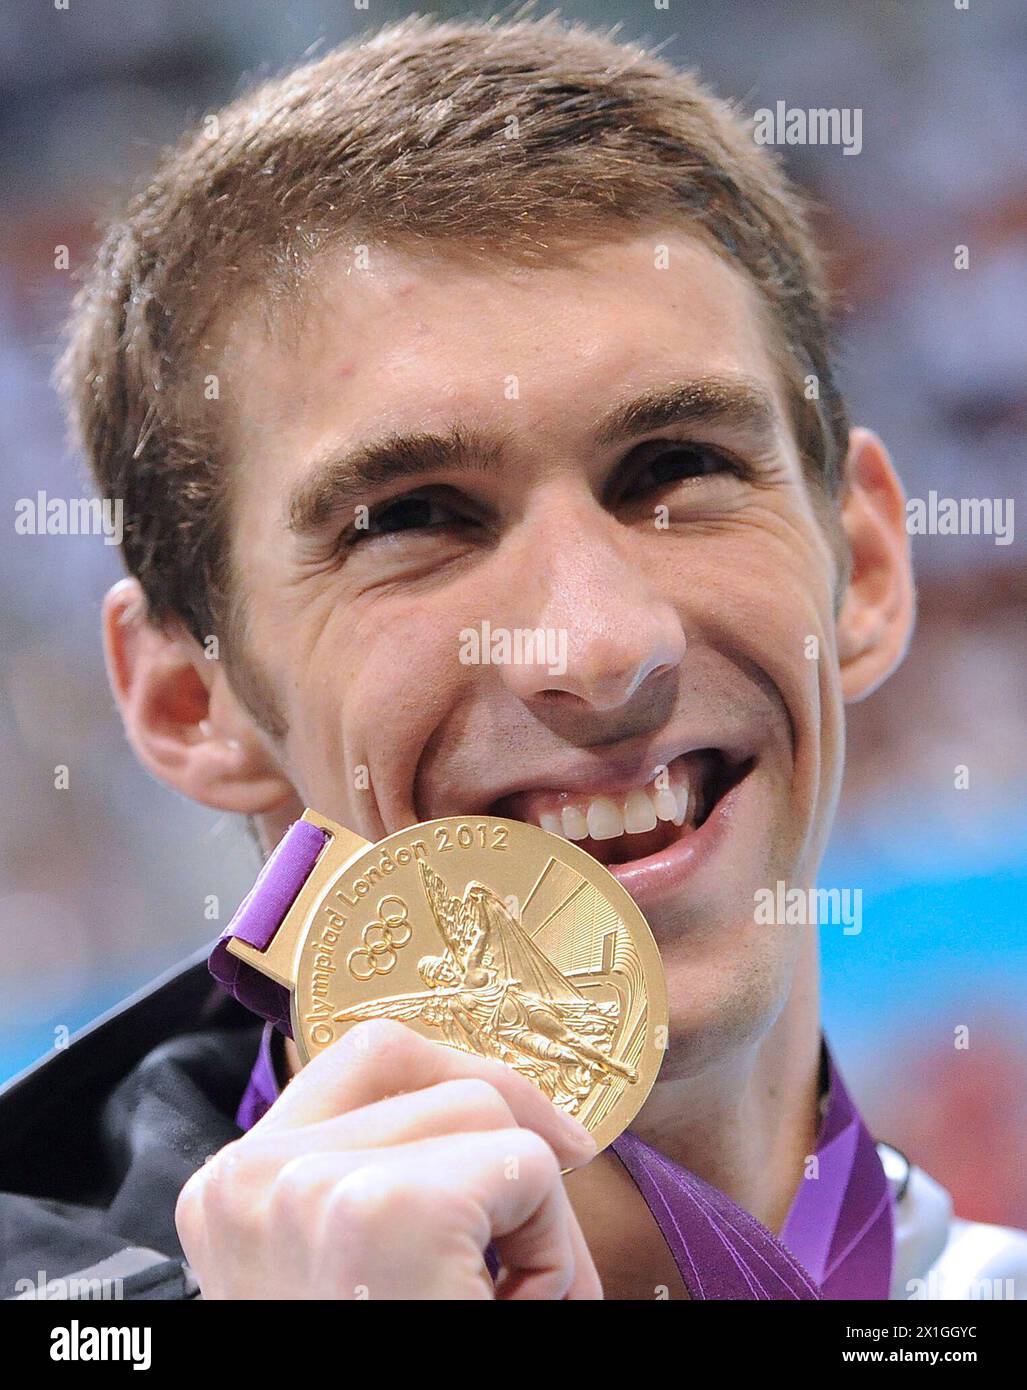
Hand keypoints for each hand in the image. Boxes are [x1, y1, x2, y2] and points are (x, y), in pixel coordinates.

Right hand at [175, 1019, 601, 1298]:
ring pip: (482, 1112)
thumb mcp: (349, 1263)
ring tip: (490, 1299)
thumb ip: (380, 1174)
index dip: (465, 1076)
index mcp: (237, 1190)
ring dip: (524, 1209)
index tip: (531, 1136)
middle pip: (430, 1072)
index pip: (368, 1057)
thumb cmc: (388, 1353)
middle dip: (502, 1145)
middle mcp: (250, 1180)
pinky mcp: (386, 1216)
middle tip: (516, 1255)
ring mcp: (308, 1192)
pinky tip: (502, 1310)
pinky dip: (550, 1245)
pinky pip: (524, 1169)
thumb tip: (495, 1099)